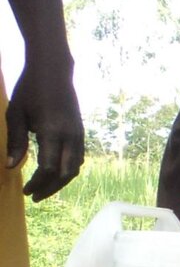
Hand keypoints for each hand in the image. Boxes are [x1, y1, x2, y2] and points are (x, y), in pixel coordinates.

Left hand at [8, 60, 83, 200]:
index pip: (49, 167)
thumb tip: (11, 166)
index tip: (25, 190)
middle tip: (35, 196)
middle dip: (51, 188)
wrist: (54, 70)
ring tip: (45, 188)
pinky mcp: (80, 132)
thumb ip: (16, 141)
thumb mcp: (16, 113)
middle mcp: (70, 136)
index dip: (38, 182)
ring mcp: (78, 135)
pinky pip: (78, 158)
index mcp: (52, 131)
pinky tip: (55, 172)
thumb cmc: (30, 89)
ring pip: (75, 167)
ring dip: (61, 182)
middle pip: (66, 173)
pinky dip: (68, 170)